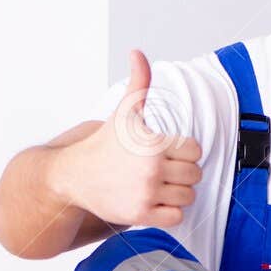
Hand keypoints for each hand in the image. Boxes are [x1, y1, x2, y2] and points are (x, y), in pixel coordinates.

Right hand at [53, 50, 203, 228]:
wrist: (75, 175)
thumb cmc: (104, 144)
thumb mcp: (124, 112)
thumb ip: (138, 82)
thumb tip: (137, 53)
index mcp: (153, 142)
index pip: (195, 151)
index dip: (183, 152)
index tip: (167, 154)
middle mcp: (152, 168)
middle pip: (194, 175)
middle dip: (182, 173)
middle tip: (163, 172)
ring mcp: (147, 192)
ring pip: (188, 196)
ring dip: (177, 193)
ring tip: (160, 186)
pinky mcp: (140, 214)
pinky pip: (176, 217)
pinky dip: (170, 212)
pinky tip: (155, 202)